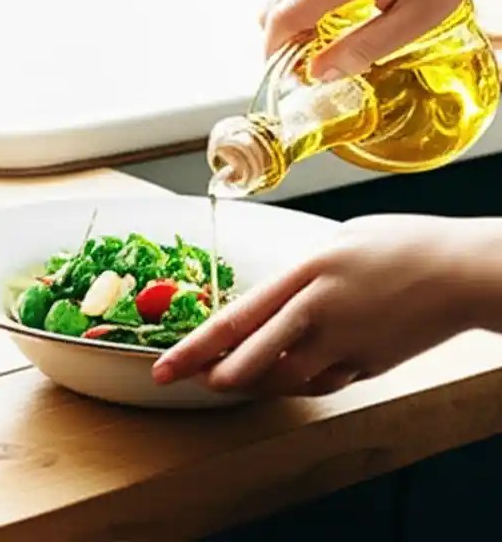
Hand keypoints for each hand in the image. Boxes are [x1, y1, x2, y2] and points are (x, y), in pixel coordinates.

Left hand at [151, 215, 501, 396]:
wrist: (465, 272)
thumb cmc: (400, 245)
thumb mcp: (336, 242)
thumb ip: (297, 275)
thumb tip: (267, 299)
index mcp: (305, 273)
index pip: (235, 320)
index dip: (193, 348)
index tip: (163, 367)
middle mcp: (319, 312)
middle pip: (252, 359)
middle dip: (214, 376)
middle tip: (191, 381)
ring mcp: (345, 344)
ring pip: (283, 380)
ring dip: (253, 382)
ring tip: (230, 377)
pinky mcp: (368, 365)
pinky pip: (320, 384)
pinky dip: (294, 384)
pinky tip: (280, 377)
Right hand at [261, 0, 501, 80]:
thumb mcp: (414, 20)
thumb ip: (364, 48)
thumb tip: (321, 73)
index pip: (284, 17)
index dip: (275, 52)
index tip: (285, 76)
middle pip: (274, 7)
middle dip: (282, 42)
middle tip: (306, 67)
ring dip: (293, 25)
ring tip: (322, 46)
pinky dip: (303, 9)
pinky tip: (330, 22)